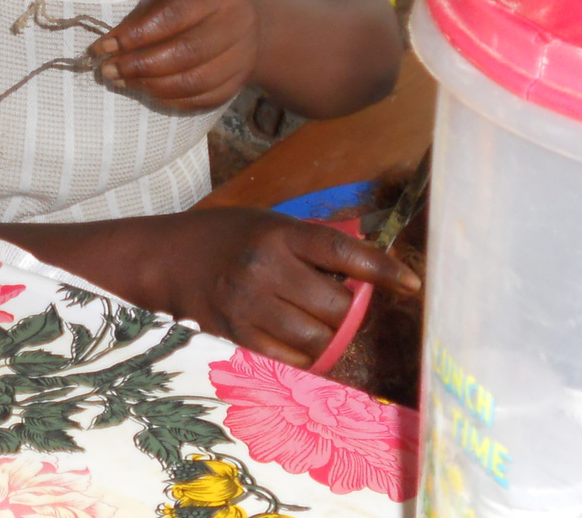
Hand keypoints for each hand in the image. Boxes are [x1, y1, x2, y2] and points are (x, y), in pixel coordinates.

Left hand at [89, 0, 259, 109]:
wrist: (249, 18)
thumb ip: (148, 12)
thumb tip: (112, 45)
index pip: (174, 16)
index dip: (136, 34)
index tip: (104, 46)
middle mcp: (237, 24)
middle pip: (186, 53)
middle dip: (139, 65)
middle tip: (108, 70)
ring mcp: (242, 57)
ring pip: (193, 82)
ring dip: (150, 86)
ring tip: (120, 81)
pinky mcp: (238, 83)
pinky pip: (201, 99)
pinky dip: (168, 100)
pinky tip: (145, 92)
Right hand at [125, 206, 420, 366]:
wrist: (168, 257)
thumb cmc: (228, 236)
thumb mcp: (270, 222)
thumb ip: (313, 244)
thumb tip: (371, 270)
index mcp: (279, 233)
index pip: (343, 252)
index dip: (384, 269)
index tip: (413, 284)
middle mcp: (265, 266)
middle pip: (335, 307)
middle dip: (347, 312)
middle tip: (339, 304)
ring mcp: (248, 303)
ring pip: (317, 340)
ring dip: (328, 337)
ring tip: (317, 322)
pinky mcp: (235, 333)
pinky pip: (290, 359)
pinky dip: (304, 355)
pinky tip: (297, 340)